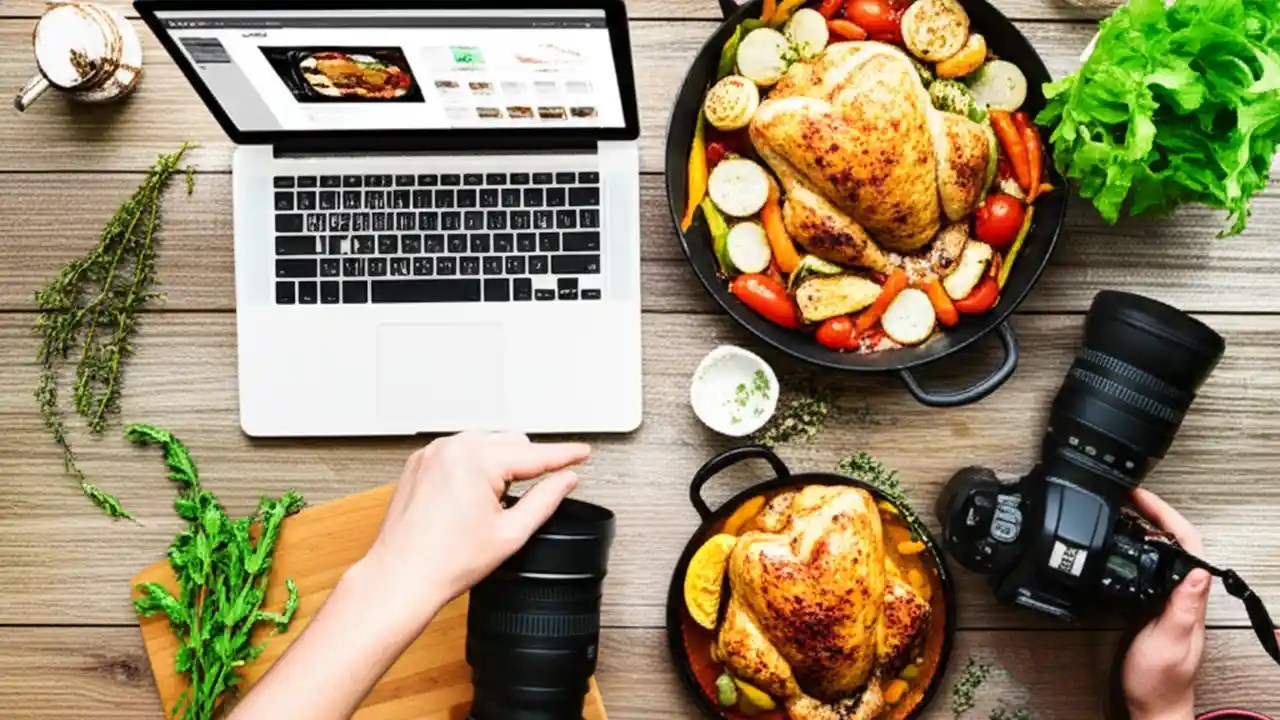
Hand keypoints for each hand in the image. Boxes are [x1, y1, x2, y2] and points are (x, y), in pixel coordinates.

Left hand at [357, 432, 589, 616]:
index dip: (564, 455)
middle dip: (526, 464)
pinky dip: (473, 466)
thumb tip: (565, 480)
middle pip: (510, 442)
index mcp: (476, 462)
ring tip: (493, 503)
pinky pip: (459, 451)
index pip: (534, 453)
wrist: (401, 576)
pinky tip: (471, 496)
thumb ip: (545, 500)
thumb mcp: (510, 533)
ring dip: (499, 463)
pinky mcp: (420, 462)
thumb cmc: (445, 561)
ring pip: (485, 443)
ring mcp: (432, 453)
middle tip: (527, 497)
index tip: (581, 452)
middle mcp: (451, 449)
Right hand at [1123, 488, 1209, 719]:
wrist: (1152, 704)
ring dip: (1145, 526)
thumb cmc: (1159, 681)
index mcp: (1189, 598)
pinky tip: (1122, 544)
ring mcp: (1170, 599)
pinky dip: (1137, 547)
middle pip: (1177, 540)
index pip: (1189, 544)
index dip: (1166, 515)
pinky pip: (1151, 567)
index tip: (1140, 498)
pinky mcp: (1156, 605)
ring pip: (1164, 551)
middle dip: (1153, 511)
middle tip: (1125, 496)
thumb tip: (1197, 570)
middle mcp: (1183, 595)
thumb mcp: (1168, 643)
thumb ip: (1183, 608)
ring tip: (1121, 510)